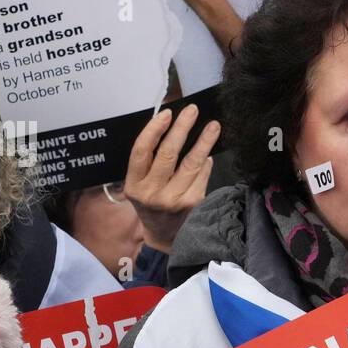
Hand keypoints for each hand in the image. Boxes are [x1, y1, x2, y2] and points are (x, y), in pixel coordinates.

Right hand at [126, 105, 217, 252]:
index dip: (154, 129)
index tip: (167, 112)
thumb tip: (171, 126)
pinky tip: (208, 153)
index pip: (142, 151)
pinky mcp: (193, 204)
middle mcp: (152, 194)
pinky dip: (206, 162)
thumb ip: (150, 161)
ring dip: (203, 142)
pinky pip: (202, 176)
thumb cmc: (151, 203)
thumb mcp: (140, 185)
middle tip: (193, 110)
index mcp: (134, 185)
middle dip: (182, 128)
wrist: (164, 236)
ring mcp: (174, 200)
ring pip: (191, 164)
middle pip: (168, 154)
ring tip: (213, 126)